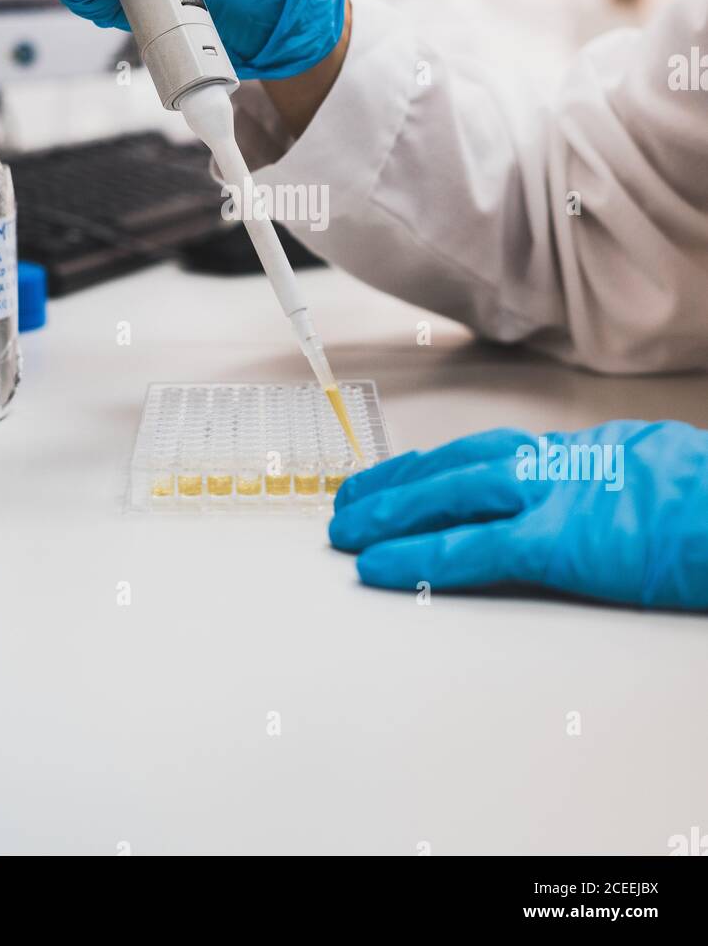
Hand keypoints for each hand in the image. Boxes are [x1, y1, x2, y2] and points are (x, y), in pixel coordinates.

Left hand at [329, 421, 707, 609]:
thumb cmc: (701, 497)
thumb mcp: (642, 470)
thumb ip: (595, 479)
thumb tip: (578, 491)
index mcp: (568, 454)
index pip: (480, 455)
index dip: (427, 468)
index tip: (391, 476)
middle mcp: (547, 466)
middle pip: (451, 468)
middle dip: (393, 486)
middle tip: (347, 502)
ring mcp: (547, 499)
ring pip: (446, 497)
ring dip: (389, 513)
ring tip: (346, 530)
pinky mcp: (554, 543)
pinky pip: (469, 550)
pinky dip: (417, 556)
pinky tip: (379, 566)